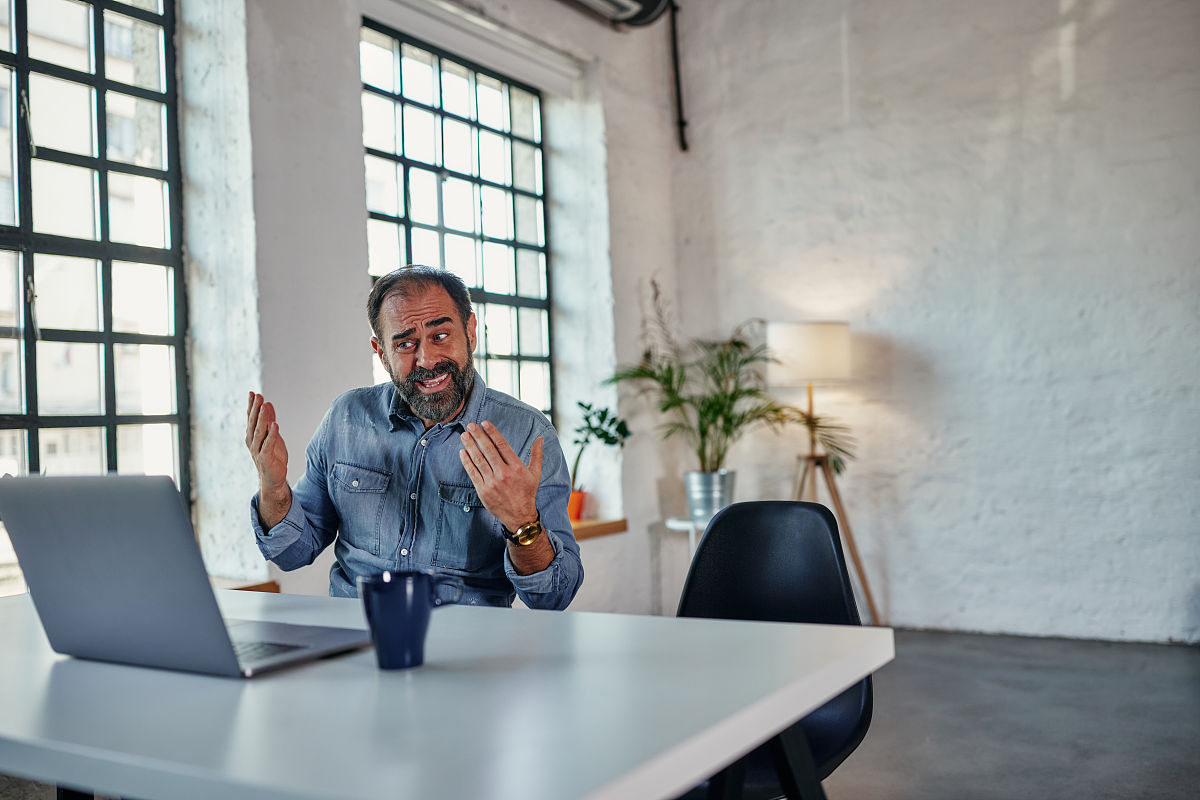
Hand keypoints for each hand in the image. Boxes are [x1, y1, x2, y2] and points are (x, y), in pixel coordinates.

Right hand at [245, 392, 290, 525]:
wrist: (273, 478)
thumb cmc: (272, 456)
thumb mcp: (272, 435)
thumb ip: (269, 420)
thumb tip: (268, 404)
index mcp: (252, 436)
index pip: (251, 418)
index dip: (251, 406)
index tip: (253, 393)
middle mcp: (252, 442)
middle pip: (253, 423)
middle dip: (255, 409)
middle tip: (258, 396)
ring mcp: (258, 450)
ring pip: (259, 432)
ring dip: (262, 419)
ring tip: (264, 406)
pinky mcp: (266, 458)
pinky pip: (268, 444)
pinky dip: (272, 434)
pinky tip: (275, 425)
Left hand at [458, 421, 542, 531]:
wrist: (519, 516)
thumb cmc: (527, 492)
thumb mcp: (535, 473)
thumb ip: (537, 454)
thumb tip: (540, 438)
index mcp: (516, 467)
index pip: (501, 444)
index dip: (492, 432)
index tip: (484, 423)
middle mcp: (503, 473)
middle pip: (488, 450)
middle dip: (478, 436)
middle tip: (470, 426)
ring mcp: (492, 482)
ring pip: (478, 460)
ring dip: (470, 446)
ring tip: (464, 436)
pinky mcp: (483, 491)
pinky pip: (473, 473)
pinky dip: (467, 462)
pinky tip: (463, 452)